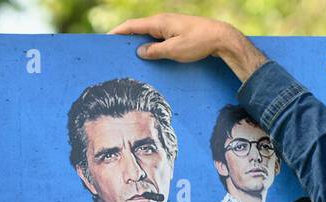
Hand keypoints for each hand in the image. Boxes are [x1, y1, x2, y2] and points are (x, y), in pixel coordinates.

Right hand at [108, 14, 266, 80]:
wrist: (220, 37)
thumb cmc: (198, 43)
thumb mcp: (174, 50)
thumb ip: (155, 51)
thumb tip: (139, 51)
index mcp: (158, 23)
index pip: (132, 26)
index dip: (117, 32)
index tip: (106, 40)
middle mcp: (162, 21)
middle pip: (137, 29)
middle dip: (124, 38)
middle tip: (112, 51)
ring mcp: (168, 26)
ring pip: (147, 34)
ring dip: (136, 43)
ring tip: (126, 55)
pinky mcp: (175, 32)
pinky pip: (156, 37)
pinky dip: (148, 44)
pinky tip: (146, 55)